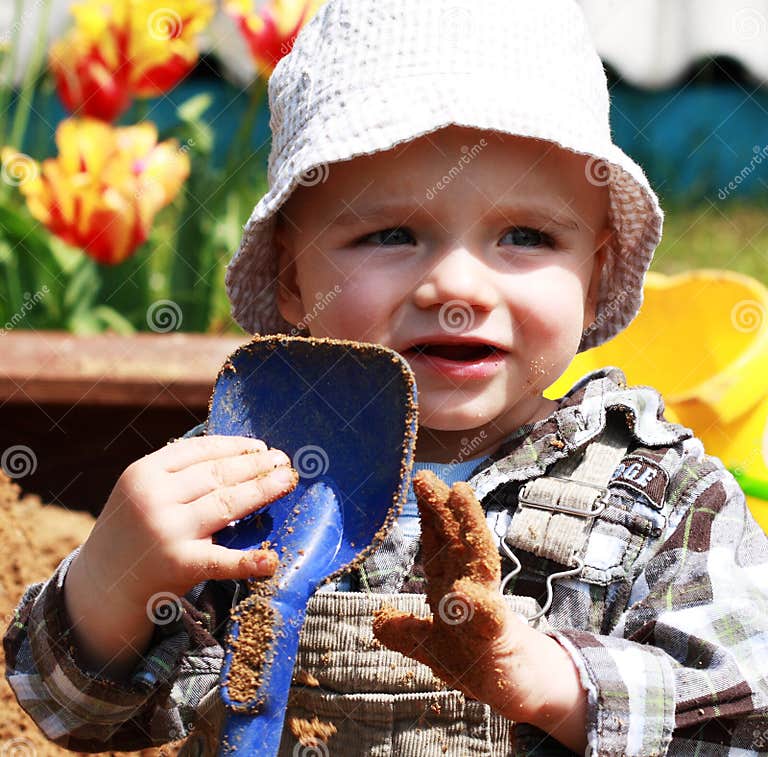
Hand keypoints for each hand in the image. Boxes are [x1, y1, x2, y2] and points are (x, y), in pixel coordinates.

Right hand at [64, 434, 297, 676]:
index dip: (235, 446)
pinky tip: (270, 560)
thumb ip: (179, 472)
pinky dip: (247, 561)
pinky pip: (220, 561)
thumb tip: (236, 451)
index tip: (260, 446)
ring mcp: (166, 531)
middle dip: (256, 465)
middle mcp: (153, 497)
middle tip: (284, 460)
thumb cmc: (134, 529)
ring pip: (226, 503)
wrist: (102, 585)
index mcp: (144, 472)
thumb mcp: (143, 491)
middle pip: (218, 475)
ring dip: (263, 490)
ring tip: (287, 481)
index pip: (200, 451)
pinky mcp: (177, 565)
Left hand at [372, 470, 587, 749]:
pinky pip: (486, 618)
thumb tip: (378, 619)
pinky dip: (474, 605)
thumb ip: (407, 632)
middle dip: (443, 508)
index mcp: (451, 586)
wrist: (517, 686)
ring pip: (478, 561)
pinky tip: (462, 594)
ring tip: (461, 496)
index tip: (420, 484)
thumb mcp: (431, 647)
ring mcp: (485, 608)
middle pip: (457, 541)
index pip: (439, 543)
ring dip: (469, 527)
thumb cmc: (475, 659)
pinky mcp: (498, 637)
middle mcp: (470, 586)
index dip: (429, 514)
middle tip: (426, 478)